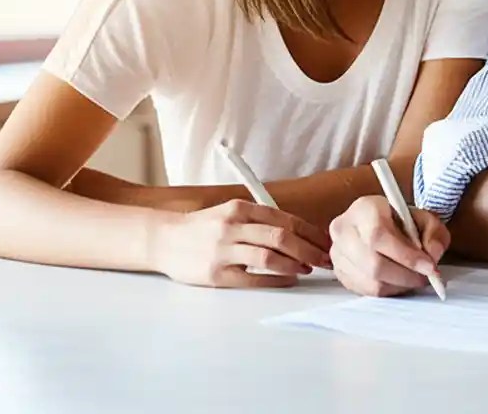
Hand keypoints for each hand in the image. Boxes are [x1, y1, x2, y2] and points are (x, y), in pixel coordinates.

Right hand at [150, 199, 330, 287]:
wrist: (163, 239)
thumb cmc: (202, 228)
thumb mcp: (229, 213)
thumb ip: (258, 220)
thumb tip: (298, 233)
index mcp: (239, 208)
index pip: (284, 219)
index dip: (310, 232)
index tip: (325, 242)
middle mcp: (232, 226)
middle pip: (281, 237)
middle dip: (309, 250)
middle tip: (325, 260)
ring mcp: (223, 250)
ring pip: (269, 256)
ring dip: (294, 264)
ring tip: (308, 269)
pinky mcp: (216, 273)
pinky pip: (252, 277)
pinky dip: (275, 279)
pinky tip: (288, 279)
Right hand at [330, 195, 449, 296]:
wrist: (383, 226)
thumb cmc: (402, 221)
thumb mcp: (425, 219)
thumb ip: (434, 233)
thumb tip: (432, 254)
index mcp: (364, 208)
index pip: (379, 236)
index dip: (406, 256)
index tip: (428, 267)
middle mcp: (344, 229)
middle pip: (373, 263)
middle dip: (405, 275)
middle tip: (424, 277)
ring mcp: (338, 252)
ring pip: (370, 280)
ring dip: (398, 285)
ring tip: (413, 278)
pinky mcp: (339, 271)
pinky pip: (365, 290)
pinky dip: (388, 290)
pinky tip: (398, 281)